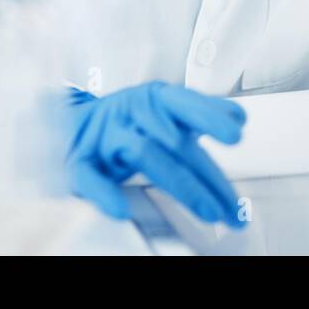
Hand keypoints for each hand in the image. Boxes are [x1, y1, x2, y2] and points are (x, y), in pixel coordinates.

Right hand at [66, 81, 246, 225]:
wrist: (71, 123)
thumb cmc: (128, 120)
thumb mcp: (164, 108)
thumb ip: (200, 113)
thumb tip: (237, 116)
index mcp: (154, 99)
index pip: (185, 104)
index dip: (210, 116)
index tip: (236, 135)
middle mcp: (132, 114)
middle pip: (175, 142)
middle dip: (208, 177)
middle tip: (232, 207)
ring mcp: (107, 137)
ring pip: (144, 155)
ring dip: (180, 184)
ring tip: (207, 209)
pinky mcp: (81, 162)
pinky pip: (89, 177)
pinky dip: (105, 194)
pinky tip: (120, 209)